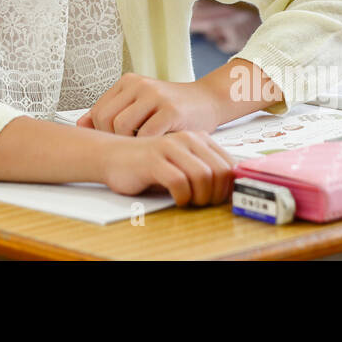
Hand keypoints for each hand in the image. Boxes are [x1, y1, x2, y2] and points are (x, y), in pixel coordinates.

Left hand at [77, 73, 221, 136]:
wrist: (207, 100)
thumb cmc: (171, 108)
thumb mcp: (139, 105)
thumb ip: (112, 113)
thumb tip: (79, 125)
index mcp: (128, 82)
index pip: (98, 110)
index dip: (101, 132)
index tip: (115, 142)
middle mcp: (139, 85)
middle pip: (106, 119)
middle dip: (113, 139)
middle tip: (129, 148)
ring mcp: (155, 96)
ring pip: (122, 126)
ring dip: (129, 143)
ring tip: (142, 147)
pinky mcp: (171, 110)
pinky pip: (147, 134)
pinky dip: (148, 146)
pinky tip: (156, 147)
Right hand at [101, 131, 234, 205]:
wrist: (111, 155)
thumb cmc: (147, 164)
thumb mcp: (181, 163)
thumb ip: (202, 170)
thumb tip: (229, 191)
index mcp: (197, 139)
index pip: (229, 164)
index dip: (230, 187)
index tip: (223, 200)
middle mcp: (186, 139)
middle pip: (220, 171)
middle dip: (217, 194)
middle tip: (205, 203)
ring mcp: (169, 148)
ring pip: (202, 176)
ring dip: (201, 197)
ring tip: (190, 201)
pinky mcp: (153, 160)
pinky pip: (179, 182)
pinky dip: (182, 197)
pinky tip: (176, 199)